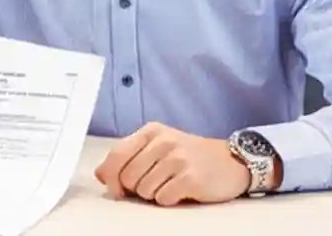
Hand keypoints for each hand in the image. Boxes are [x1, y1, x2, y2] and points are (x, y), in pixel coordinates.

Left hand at [94, 122, 251, 206]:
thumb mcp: (158, 147)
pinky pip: (163, 199)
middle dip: (136, 188)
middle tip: (154, 183)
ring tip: (170, 184)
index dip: (111, 176)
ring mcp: (178, 158)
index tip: (116, 188)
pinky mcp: (190, 177)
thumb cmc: (190, 156)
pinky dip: (169, 200)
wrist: (231, 161)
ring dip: (154, 194)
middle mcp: (163, 141)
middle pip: (128, 177)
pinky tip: (181, 190)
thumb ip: (129, 157)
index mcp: (151, 131)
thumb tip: (101, 174)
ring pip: (144, 190)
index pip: (116, 155)